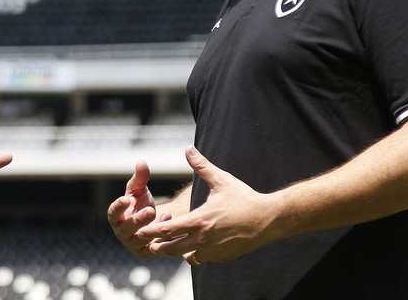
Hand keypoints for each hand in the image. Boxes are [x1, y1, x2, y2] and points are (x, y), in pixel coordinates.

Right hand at [107, 160, 167, 258]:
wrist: (151, 220)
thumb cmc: (141, 202)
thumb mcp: (140, 189)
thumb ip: (140, 177)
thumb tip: (141, 162)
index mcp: (116, 216)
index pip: (113, 213)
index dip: (118, 206)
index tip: (127, 199)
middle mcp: (121, 231)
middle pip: (126, 229)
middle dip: (137, 220)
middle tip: (150, 210)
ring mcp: (132, 243)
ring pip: (139, 240)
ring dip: (151, 229)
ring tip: (164, 216)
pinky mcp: (145, 252)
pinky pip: (151, 248)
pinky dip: (160, 238)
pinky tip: (168, 223)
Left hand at [137, 146, 277, 264]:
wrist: (268, 219)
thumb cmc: (244, 198)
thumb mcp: (221, 180)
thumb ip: (201, 166)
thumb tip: (188, 149)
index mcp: (198, 220)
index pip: (167, 230)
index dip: (151, 231)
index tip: (140, 231)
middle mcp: (203, 239)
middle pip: (171, 249)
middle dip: (158, 247)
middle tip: (149, 244)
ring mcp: (213, 251)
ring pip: (187, 257)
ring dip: (176, 252)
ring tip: (167, 248)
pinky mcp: (222, 257)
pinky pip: (202, 259)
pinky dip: (195, 255)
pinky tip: (192, 249)